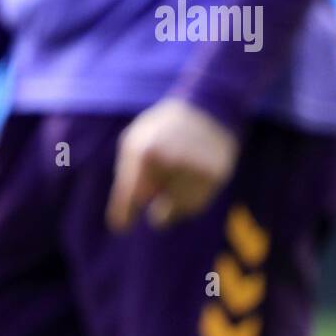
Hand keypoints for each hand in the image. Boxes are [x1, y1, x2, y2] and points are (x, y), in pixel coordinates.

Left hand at [105, 98, 239, 232]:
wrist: (208, 108)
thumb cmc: (163, 127)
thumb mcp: (135, 140)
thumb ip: (128, 175)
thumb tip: (126, 215)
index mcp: (144, 152)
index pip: (131, 196)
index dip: (123, 214)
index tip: (120, 227)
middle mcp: (170, 164)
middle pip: (157, 213)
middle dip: (156, 209)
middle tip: (158, 190)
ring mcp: (194, 171)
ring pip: (178, 212)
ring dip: (174, 202)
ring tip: (179, 173)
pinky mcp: (215, 177)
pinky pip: (197, 204)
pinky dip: (192, 197)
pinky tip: (193, 175)